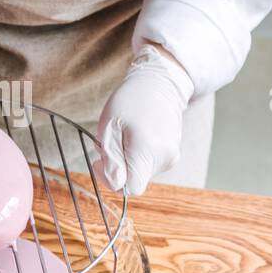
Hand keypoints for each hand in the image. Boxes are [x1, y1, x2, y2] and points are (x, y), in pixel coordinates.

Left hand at [97, 44, 193, 194]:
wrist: (159, 83)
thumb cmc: (130, 101)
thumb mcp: (110, 127)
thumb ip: (112, 159)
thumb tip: (116, 184)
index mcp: (147, 152)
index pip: (130, 188)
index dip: (111, 180)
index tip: (99, 161)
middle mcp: (164, 159)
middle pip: (134, 181)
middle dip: (117, 167)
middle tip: (109, 142)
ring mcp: (171, 157)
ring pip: (140, 173)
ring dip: (126, 160)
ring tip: (123, 135)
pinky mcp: (172, 154)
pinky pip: (148, 165)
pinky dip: (137, 156)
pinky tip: (135, 136)